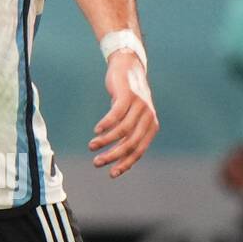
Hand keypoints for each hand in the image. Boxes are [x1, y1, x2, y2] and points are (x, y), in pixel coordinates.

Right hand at [88, 50, 158, 177]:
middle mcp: (148, 117)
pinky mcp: (128, 96)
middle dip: (112, 156)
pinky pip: (116, 114)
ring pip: (122, 131)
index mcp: (151, 127)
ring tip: (91, 146)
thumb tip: (118, 157)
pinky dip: (106, 125)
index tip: (111, 174)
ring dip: (105, 141)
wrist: (129, 67)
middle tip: (96, 163)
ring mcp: (139, 106)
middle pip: (130, 143)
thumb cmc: (128, 97)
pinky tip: (96, 131)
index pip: (138, 151)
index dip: (124, 164)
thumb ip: (129, 133)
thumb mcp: (132, 116)